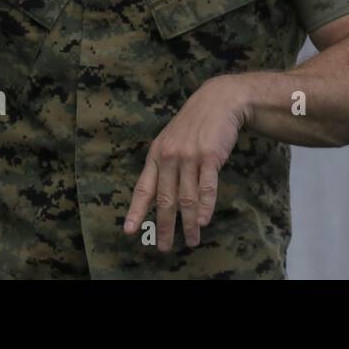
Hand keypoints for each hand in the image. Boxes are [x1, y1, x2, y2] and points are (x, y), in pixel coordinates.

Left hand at [123, 75, 249, 250]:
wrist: (219, 101)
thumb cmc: (195, 124)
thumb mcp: (170, 140)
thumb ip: (164, 166)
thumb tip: (159, 197)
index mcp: (156, 154)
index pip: (144, 188)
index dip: (137, 211)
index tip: (130, 231)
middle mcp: (169, 156)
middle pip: (165, 199)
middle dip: (164, 227)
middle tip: (164, 247)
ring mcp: (189, 156)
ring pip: (186, 197)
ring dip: (189, 223)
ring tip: (192, 240)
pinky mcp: (210, 156)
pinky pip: (206, 187)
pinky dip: (205, 207)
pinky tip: (204, 220)